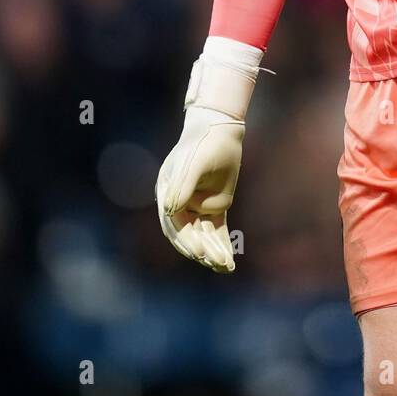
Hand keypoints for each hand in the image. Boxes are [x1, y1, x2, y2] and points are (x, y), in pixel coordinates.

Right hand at [156, 42, 259, 272]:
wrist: (220, 129)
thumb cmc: (205, 142)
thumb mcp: (195, 162)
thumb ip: (183, 184)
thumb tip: (170, 209)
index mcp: (168, 193)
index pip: (174, 224)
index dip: (186, 239)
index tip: (200, 251)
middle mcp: (178, 203)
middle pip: (187, 234)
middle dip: (201, 250)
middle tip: (216, 262)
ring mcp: (195, 206)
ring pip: (202, 235)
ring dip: (213, 252)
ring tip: (225, 266)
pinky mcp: (213, 206)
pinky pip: (216, 230)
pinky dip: (222, 245)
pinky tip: (228, 263)